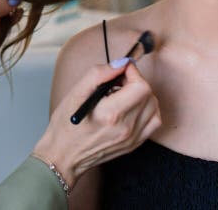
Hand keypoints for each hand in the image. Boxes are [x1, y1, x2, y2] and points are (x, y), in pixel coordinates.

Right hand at [31, 62, 160, 188]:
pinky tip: (131, 108)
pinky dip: (147, 109)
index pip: (141, 86)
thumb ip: (99, 74)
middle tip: (118, 83)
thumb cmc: (66, 125)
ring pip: (154, 107)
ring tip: (123, 96)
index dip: (133, 73)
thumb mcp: (76, 93)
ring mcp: (132, 138)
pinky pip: (153, 122)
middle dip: (136, 82)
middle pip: (149, 95)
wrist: (64, 155)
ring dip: (143, 95)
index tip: (121, 71)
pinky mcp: (134, 144)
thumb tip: (121, 64)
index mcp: (111, 114)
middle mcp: (125, 128)